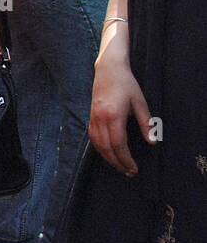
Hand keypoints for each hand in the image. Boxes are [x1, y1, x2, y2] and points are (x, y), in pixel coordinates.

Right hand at [89, 54, 152, 175]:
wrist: (108, 69)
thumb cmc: (126, 84)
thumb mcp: (140, 102)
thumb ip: (146, 123)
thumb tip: (152, 142)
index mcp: (113, 116)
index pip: (119, 144)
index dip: (126, 159)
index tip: (134, 168)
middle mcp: (100, 119)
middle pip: (106, 147)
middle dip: (117, 162)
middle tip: (128, 172)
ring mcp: (93, 117)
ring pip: (97, 144)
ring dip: (107, 157)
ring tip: (119, 166)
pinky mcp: (90, 116)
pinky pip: (93, 137)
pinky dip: (100, 148)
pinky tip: (107, 152)